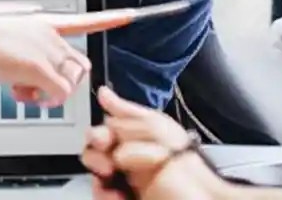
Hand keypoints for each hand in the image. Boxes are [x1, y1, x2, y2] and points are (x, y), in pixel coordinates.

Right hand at [0, 7, 135, 106]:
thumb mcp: (0, 34)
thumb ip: (19, 46)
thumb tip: (18, 64)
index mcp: (40, 21)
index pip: (83, 19)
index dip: (109, 19)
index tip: (130, 15)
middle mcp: (47, 33)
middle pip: (79, 64)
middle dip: (64, 82)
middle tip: (36, 88)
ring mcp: (43, 49)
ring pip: (72, 80)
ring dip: (53, 93)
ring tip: (25, 91)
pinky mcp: (35, 67)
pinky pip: (58, 93)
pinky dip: (44, 101)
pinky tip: (21, 93)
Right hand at [80, 86, 226, 199]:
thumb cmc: (187, 168)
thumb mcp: (159, 130)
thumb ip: (128, 113)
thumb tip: (103, 93)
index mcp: (137, 139)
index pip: (104, 131)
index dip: (98, 134)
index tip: (104, 140)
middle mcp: (129, 160)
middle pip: (94, 153)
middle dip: (95, 156)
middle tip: (107, 164)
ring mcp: (127, 182)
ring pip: (95, 177)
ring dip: (99, 179)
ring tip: (112, 180)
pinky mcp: (124, 199)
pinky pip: (103, 195)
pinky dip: (105, 196)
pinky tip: (118, 196)